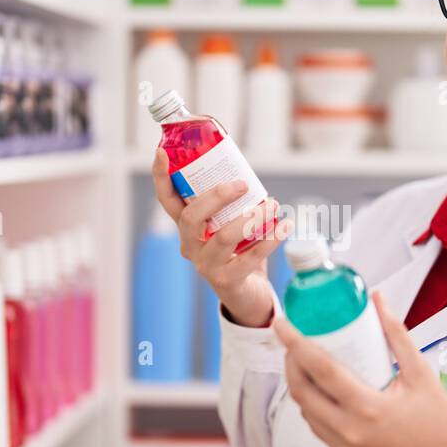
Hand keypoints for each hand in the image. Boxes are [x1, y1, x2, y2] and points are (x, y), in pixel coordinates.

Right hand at [152, 147, 291, 328]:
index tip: (162, 152)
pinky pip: (250, 256)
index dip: (161, 177)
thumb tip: (245, 172)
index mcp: (186, 228)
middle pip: (192, 217)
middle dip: (217, 196)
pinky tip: (285, 226)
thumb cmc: (237, 251)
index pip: (167, 200)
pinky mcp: (227, 280)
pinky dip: (271, 239)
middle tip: (243, 184)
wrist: (246, 294)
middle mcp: (190, 246)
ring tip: (273, 205)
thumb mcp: (226, 224)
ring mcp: (206, 265)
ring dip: (253, 217)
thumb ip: (229, 203)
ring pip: (224, 237)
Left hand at [274, 290, 446, 446]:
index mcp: (368, 407)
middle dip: (291, 362)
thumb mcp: (420, 372)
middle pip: (301, 391)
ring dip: (298, 384)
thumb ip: (396, 333)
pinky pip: (316, 427)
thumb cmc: (436, 419)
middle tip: (293, 341)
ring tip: (304, 362)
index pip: (320, 370)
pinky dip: (312, 405)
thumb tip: (377, 300)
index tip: (284, 325)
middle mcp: (350, 430)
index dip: (296, 344)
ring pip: (305, 411)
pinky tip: (319, 390)